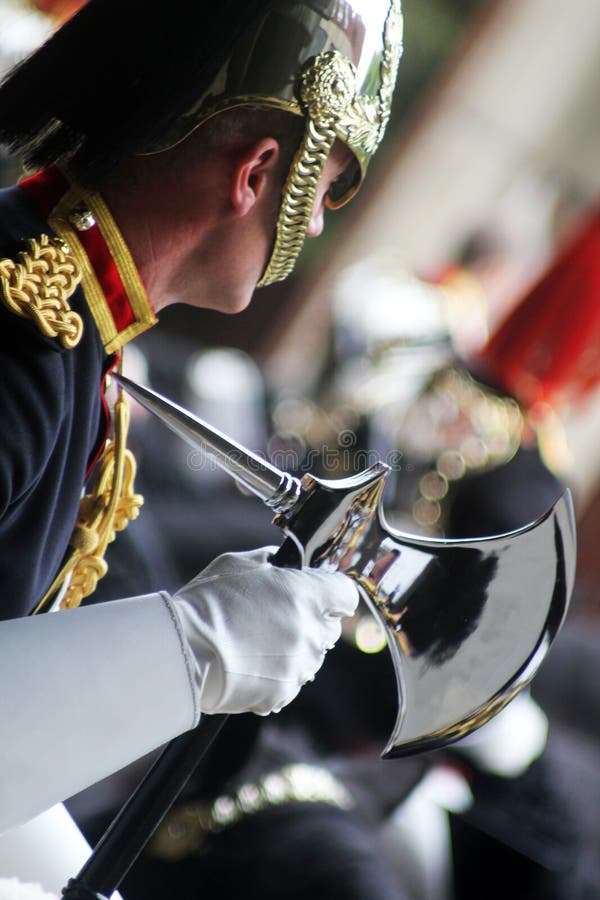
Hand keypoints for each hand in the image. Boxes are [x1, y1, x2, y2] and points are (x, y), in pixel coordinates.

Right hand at [171, 547, 357, 715]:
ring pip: (310, 656)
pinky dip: (275, 675)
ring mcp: (300, 665)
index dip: (332, 593)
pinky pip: (290, 681)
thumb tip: (281, 565)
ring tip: (254, 643)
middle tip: (276, 618)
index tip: (319, 594)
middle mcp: (311, 631)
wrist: (185, 653)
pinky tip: (248, 664)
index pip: (345, 593)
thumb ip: (270, 563)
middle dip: (311, 622)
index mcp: (306, 594)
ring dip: (292, 650)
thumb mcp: (238, 563)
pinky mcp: (284, 692)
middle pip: (330, 628)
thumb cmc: (208, 603)